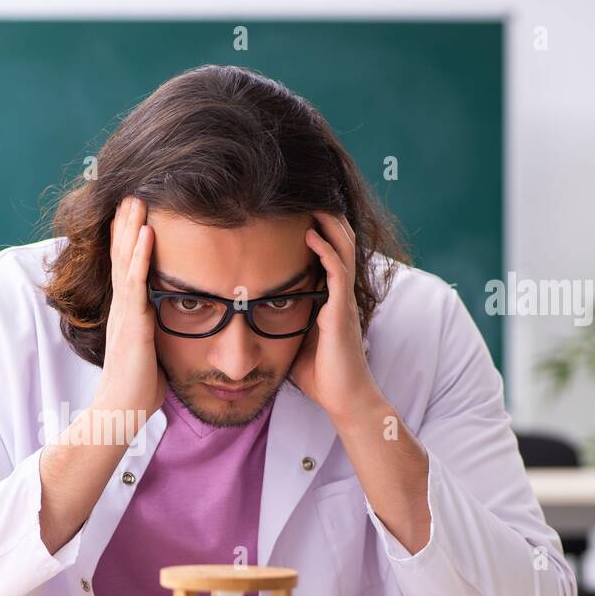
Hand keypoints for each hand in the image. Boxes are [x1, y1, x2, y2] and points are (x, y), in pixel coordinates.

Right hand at [94, 196, 165, 427]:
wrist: (121, 412)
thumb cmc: (139, 388)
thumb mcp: (153, 353)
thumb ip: (159, 334)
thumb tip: (178, 327)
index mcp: (128, 313)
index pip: (126, 268)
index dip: (128, 240)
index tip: (133, 214)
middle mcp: (122, 308)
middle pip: (121, 256)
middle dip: (126, 224)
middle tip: (131, 193)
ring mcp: (125, 313)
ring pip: (125, 262)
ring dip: (131, 228)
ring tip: (135, 200)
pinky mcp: (132, 323)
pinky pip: (135, 282)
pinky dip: (139, 255)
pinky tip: (146, 233)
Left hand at [290, 211, 384, 422]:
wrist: (344, 399)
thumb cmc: (320, 375)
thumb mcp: (294, 342)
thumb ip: (282, 325)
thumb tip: (250, 319)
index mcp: (331, 300)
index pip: (330, 256)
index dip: (321, 232)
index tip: (299, 214)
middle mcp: (341, 295)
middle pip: (341, 244)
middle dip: (327, 219)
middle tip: (306, 197)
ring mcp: (343, 301)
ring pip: (343, 250)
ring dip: (329, 224)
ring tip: (313, 203)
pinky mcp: (341, 311)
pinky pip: (337, 272)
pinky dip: (326, 250)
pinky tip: (311, 235)